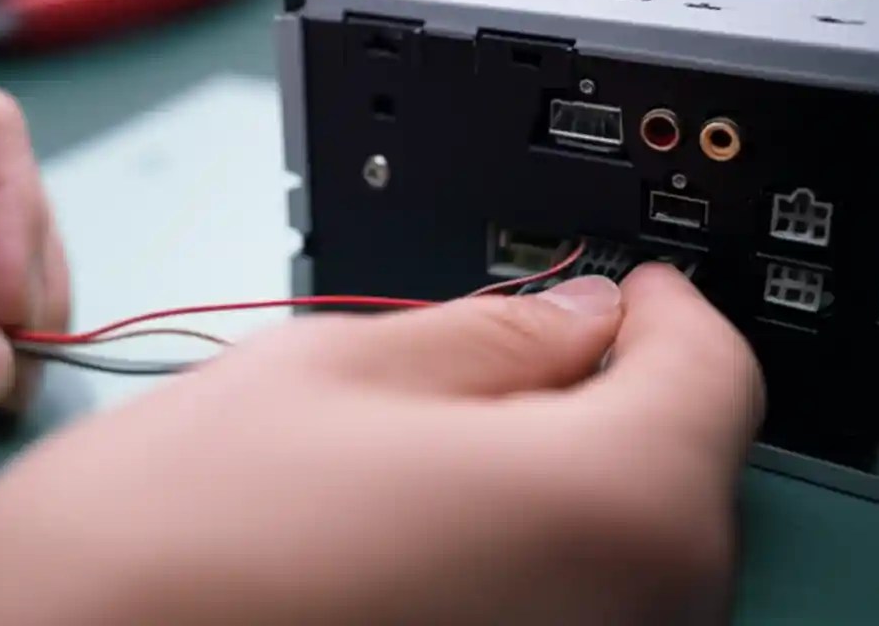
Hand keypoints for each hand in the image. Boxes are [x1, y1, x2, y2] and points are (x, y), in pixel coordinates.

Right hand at [0, 265, 763, 624]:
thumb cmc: (168, 535)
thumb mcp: (338, 367)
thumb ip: (489, 337)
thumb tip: (566, 321)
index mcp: (608, 510)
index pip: (711, 372)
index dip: (661, 308)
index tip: (616, 285)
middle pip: (674, 472)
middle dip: (605, 394)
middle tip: (508, 348)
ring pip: (621, 552)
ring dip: (559, 480)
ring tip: (433, 447)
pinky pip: (565, 615)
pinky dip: (524, 558)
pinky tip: (419, 536)